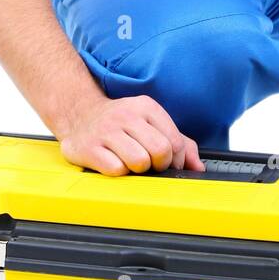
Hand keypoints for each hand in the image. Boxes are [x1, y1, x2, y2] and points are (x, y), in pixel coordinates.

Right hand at [55, 94, 205, 175]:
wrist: (80, 116)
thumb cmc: (121, 124)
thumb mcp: (152, 124)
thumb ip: (180, 143)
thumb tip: (198, 168)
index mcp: (146, 107)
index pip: (175, 141)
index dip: (174, 160)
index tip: (166, 163)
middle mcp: (126, 115)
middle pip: (160, 151)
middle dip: (158, 165)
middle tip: (149, 164)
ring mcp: (107, 131)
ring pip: (139, 161)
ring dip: (138, 169)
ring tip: (130, 162)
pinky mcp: (90, 148)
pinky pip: (116, 169)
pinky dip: (119, 172)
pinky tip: (113, 162)